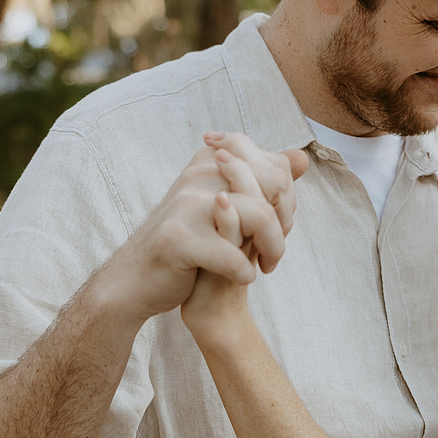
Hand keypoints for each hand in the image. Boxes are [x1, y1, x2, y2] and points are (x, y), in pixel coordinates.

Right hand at [88, 135, 305, 329]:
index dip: (287, 200)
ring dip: (273, 248)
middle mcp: (200, 173)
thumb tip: (303, 157)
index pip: (276, 167)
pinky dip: (245, 272)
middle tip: (274, 250)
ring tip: (265, 266)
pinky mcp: (178, 238)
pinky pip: (233, 256)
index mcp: (211, 160)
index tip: (278, 225)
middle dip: (285, 222)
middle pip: (274, 185)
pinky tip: (242, 278)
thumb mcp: (227, 206)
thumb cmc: (189, 243)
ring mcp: (187, 203)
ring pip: (260, 216)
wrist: (134, 280)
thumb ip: (263, 181)